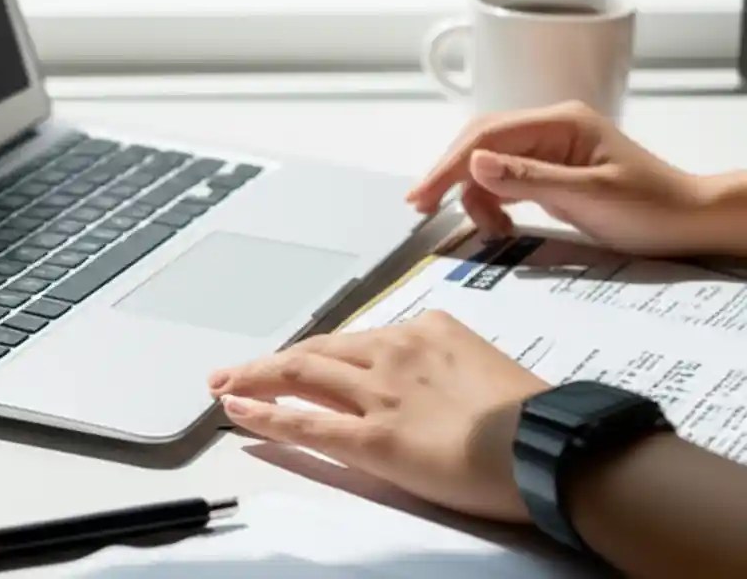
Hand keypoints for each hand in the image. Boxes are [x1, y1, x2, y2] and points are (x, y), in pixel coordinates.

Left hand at [209, 311, 549, 522]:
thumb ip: (448, 365)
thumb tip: (434, 379)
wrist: (554, 445)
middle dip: (270, 361)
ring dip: (255, 379)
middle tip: (233, 370)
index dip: (314, 351)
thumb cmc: (536, 416)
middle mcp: (396, 352)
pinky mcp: (374, 435)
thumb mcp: (487, 368)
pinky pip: (307, 421)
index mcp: (426, 332)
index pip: (355, 340)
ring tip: (223, 386)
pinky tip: (238, 410)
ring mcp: (381, 393)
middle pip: (317, 350)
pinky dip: (265, 414)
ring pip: (301, 375)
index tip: (292, 360)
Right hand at [406, 101, 708, 256]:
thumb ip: (528, 179)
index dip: (449, 166)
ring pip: (488, 163)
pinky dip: (492, 202)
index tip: (422, 197)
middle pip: (480, 142)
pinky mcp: (550, 172)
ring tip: (490, 230)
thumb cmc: (650, 209)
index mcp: (560, 123)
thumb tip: (473, 163)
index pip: (487, 136)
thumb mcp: (588, 196)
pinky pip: (505, 180)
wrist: (691, 223)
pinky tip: (501, 225)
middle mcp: (550, 129)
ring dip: (476, 196)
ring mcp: (549, 150)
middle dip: (451, 176)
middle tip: (425, 209)